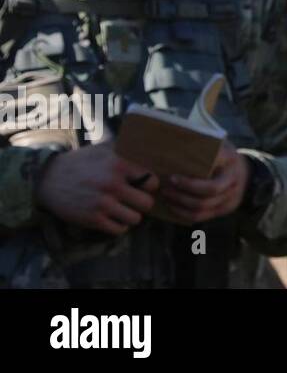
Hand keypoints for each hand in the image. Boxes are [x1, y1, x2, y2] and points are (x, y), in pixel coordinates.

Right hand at [35, 144, 158, 235]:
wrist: (48, 179)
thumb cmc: (80, 162)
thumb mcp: (102, 148)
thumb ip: (125, 147)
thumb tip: (146, 142)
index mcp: (119, 165)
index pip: (152, 182)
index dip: (150, 185)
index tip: (143, 186)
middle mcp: (113, 185)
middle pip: (147, 203)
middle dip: (143, 203)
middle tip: (136, 200)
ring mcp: (103, 204)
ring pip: (135, 219)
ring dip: (132, 216)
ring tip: (125, 210)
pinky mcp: (92, 220)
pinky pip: (119, 230)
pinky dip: (119, 226)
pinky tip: (114, 218)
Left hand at [157, 141, 249, 223]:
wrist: (246, 173)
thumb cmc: (224, 156)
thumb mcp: (220, 145)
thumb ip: (204, 145)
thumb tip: (175, 140)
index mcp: (230, 161)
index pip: (213, 170)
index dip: (192, 179)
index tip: (172, 176)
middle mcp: (233, 180)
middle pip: (208, 191)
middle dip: (183, 192)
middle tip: (166, 187)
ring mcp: (230, 197)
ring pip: (203, 207)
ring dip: (181, 204)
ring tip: (166, 196)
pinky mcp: (224, 210)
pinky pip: (202, 216)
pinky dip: (185, 214)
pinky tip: (173, 207)